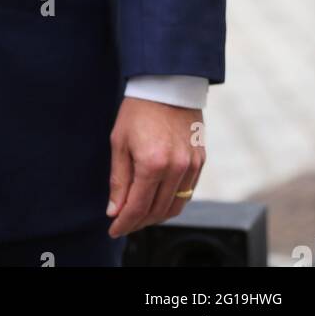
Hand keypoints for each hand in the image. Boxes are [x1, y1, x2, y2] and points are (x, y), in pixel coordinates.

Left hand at [106, 97, 205, 237]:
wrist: (167, 85)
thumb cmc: (139, 110)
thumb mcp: (120, 142)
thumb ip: (119, 180)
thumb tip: (114, 211)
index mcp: (152, 163)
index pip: (137, 207)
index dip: (124, 223)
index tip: (113, 230)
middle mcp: (176, 168)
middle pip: (157, 211)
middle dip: (138, 222)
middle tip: (124, 223)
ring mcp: (191, 165)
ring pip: (175, 206)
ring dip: (156, 216)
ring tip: (140, 215)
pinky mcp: (201, 161)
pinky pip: (188, 193)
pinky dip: (172, 201)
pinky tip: (158, 200)